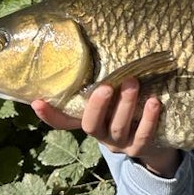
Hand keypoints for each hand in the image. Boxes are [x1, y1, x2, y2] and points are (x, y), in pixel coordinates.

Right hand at [33, 80, 179, 177]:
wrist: (156, 141)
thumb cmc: (131, 108)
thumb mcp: (116, 98)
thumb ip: (107, 83)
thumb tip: (99, 46)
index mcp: (90, 120)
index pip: (64, 121)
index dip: (50, 114)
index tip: (37, 101)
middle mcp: (100, 134)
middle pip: (91, 124)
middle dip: (97, 105)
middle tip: (106, 86)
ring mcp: (118, 144)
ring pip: (117, 128)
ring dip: (125, 105)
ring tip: (133, 83)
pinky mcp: (139, 148)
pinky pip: (142, 136)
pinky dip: (148, 119)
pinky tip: (154, 102)